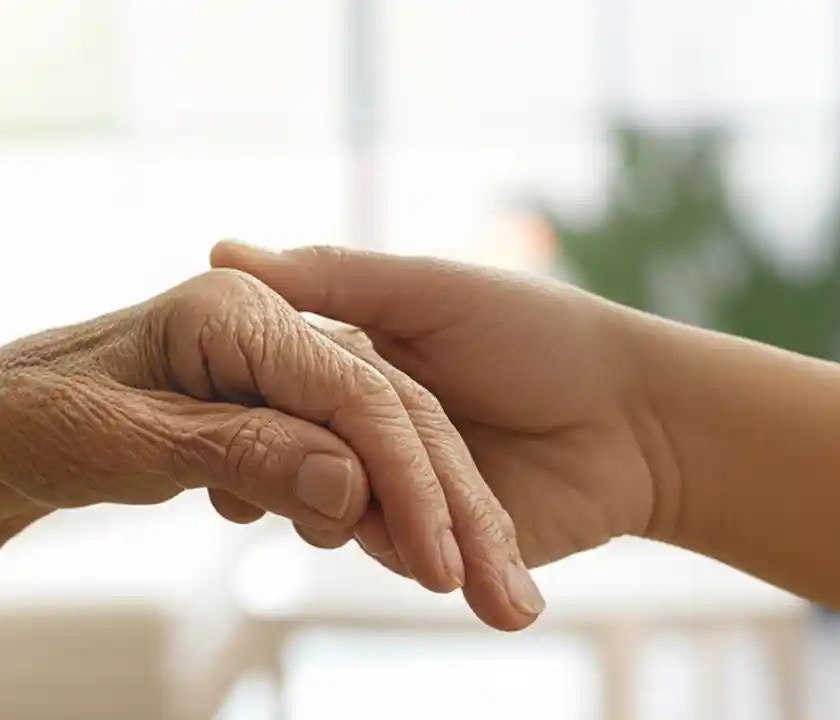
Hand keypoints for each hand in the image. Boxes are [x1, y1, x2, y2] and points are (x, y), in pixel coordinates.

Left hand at [0, 269, 539, 627]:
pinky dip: (386, 509)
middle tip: (499, 597)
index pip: (351, 391)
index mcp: (235, 310)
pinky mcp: (277, 400)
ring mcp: (278, 359)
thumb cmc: (39, 416)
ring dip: (433, 513)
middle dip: (444, 503)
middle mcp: (271, 323)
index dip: (403, 479)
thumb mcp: (123, 442)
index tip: (441, 562)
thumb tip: (348, 487)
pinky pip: (349, 452)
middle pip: (387, 411)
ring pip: (383, 434)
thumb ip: (238, 453)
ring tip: (485, 592)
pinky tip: (416, 559)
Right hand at [212, 243, 676, 571]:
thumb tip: (220, 250)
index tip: (200, 405)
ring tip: (366, 508)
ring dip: (344, 514)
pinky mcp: (440, 548)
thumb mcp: (426, 290)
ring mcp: (404, 494)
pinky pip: (396, 556)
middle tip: (253, 482)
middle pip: (293, 458)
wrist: (638, 420)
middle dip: (279, 467)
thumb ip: (331, 279)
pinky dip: (400, 549)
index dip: (238, 402)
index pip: (272, 390)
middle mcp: (369, 433)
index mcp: (357, 368)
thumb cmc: (540, 334)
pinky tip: (417, 542)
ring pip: (336, 514)